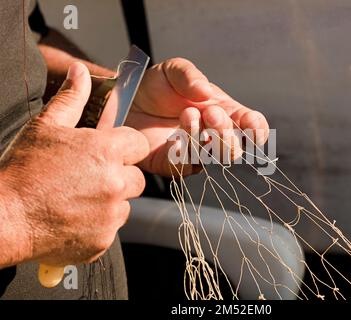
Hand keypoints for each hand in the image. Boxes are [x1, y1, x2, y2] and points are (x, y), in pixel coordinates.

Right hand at [0, 62, 148, 267]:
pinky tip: (75, 216)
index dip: (124, 147)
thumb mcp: (46, 126)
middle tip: (91, 177)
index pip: (138, 144)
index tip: (109, 152)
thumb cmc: (23, 171)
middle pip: (137, 177)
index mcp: (107, 151)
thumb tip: (81, 72)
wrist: (5, 218)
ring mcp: (112, 213)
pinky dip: (99, 223)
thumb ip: (71, 98)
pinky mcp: (104, 238)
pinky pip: (112, 227)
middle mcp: (116, 182)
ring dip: (111, 200)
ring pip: (126, 203)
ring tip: (80, 197)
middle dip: (120, 175)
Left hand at [125, 58, 269, 176]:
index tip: (250, 124)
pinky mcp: (175, 164)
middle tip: (210, 113)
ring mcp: (195, 151)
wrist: (123, 101)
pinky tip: (174, 138)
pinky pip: (187, 165)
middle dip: (227, 132)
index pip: (250, 126)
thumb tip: (206, 93)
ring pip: (214, 157)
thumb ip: (190, 76)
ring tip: (187, 115)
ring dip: (204, 137)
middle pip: (235, 147)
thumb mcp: (174, 70)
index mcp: (224, 112)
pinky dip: (185, 151)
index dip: (256, 129)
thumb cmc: (155, 86)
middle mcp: (213, 135)